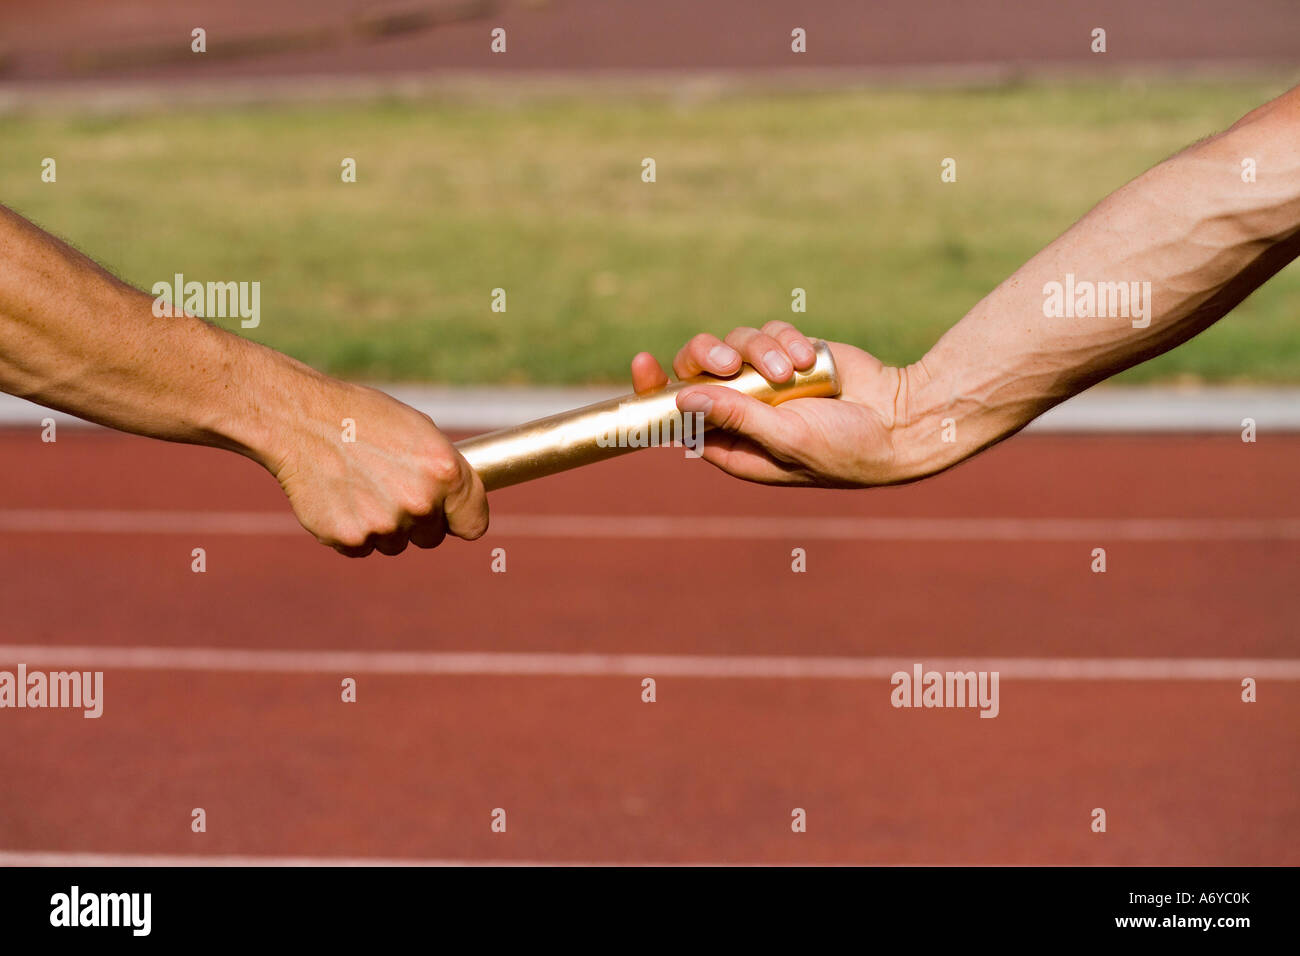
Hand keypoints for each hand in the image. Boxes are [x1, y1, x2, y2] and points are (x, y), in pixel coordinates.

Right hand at [260, 375, 487, 556]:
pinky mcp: (351, 539)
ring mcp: (385, 525)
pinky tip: (340, 498)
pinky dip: (353, 531)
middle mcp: (421, 503)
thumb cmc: (363, 418)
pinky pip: (363, 548)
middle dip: (418, 521)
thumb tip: (462, 501)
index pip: (474, 524)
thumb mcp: (419, 431)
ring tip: (360, 487)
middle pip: (433, 537)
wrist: (301, 421)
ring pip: (396, 544)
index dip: (460, 519)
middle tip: (391, 489)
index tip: (450, 516)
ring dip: (384, 526)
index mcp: (446, 472)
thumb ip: (445, 470)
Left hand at [630, 320, 909, 486]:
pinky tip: (812, 359)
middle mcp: (742, 410)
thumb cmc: (844, 449)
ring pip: (734, 344)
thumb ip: (737, 417)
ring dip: (760, 351)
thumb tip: (684, 399)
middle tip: (729, 364)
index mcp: (731, 444)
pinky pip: (768, 332)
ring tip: (793, 370)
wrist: (900, 420)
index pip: (676, 416)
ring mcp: (765, 379)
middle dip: (707, 359)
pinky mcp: (789, 353)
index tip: (642, 364)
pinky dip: (786, 340)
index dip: (654, 391)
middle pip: (698, 370)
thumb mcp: (788, 439)